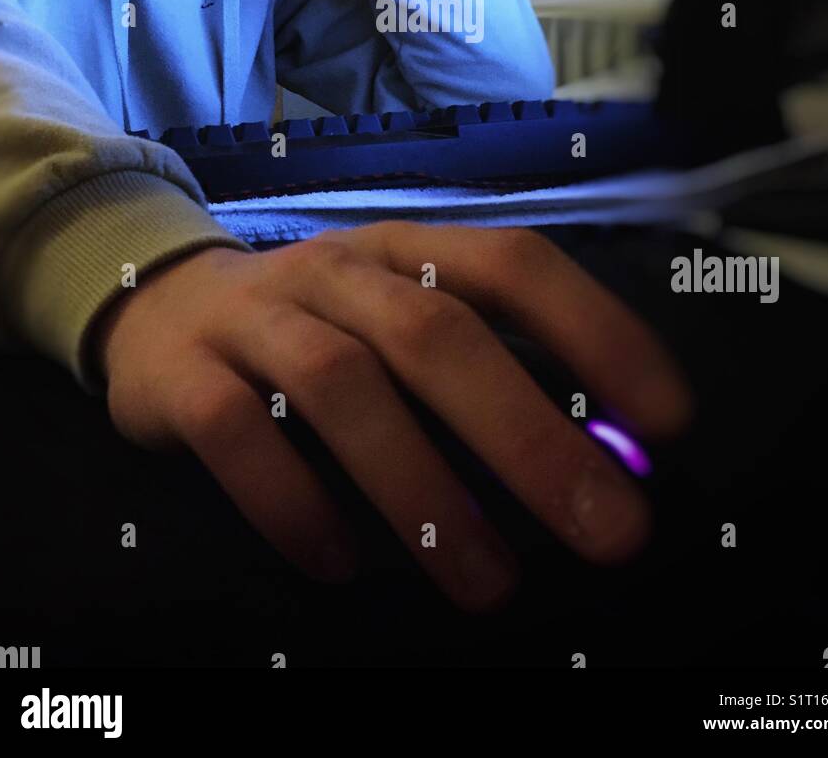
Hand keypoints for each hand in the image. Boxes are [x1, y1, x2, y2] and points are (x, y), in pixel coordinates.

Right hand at [90, 223, 693, 613]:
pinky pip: (238, 432)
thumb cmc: (320, 326)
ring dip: (421, 487)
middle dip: (528, 435)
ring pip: (342, 383)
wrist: (161, 307)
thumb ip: (490, 367)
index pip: (515, 265)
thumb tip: (606, 454)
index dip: (598, 331)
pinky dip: (293, 501)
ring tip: (486, 580)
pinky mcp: (185, 374)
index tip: (666, 421)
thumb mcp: (401, 318)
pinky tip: (337, 563)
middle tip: (606, 529)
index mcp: (409, 247)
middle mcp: (339, 270)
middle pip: (436, 332)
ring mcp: (258, 315)